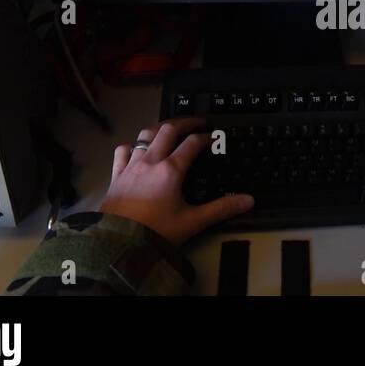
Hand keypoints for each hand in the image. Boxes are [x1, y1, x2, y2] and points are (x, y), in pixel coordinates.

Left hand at [102, 118, 253, 245]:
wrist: (118, 243)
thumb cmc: (156, 232)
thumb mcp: (193, 221)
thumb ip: (221, 209)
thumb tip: (248, 201)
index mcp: (171, 170)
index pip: (192, 144)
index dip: (206, 137)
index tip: (214, 138)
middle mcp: (151, 162)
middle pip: (168, 129)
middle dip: (184, 122)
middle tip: (196, 122)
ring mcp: (131, 166)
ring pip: (145, 135)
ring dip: (160, 127)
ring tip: (170, 127)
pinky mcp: (116, 174)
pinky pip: (123, 151)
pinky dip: (132, 145)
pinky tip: (137, 149)